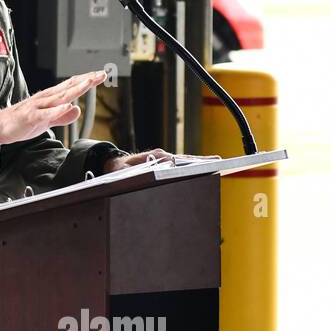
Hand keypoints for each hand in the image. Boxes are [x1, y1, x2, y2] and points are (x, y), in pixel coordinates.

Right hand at [0, 69, 107, 158]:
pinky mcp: (31, 118)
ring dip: (75, 90)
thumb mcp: (46, 120)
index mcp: (49, 98)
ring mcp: (38, 107)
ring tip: (88, 83)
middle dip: (85, 81)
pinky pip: (47, 114)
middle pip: (68, 88)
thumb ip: (62, 116)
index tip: (100, 75)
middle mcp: (45, 99)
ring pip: (59, 97)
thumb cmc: (21, 122)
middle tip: (100, 74)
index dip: (86, 81)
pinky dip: (58, 110)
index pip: (70, 86)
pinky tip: (68, 106)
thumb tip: (76, 110)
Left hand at [100, 148, 220, 172]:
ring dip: (199, 163)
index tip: (206, 163)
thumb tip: (152, 173)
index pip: (178, 160)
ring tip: (216, 164)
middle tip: (218, 161)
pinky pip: (179, 165)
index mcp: (156, 157)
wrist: (112, 165)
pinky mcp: (163, 163)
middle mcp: (162, 156)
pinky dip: (191, 166)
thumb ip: (137, 174)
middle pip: (185, 159)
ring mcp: (163, 159)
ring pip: (184, 161)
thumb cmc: (117, 171)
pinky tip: (202, 170)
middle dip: (202, 161)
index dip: (193, 162)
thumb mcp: (124, 174)